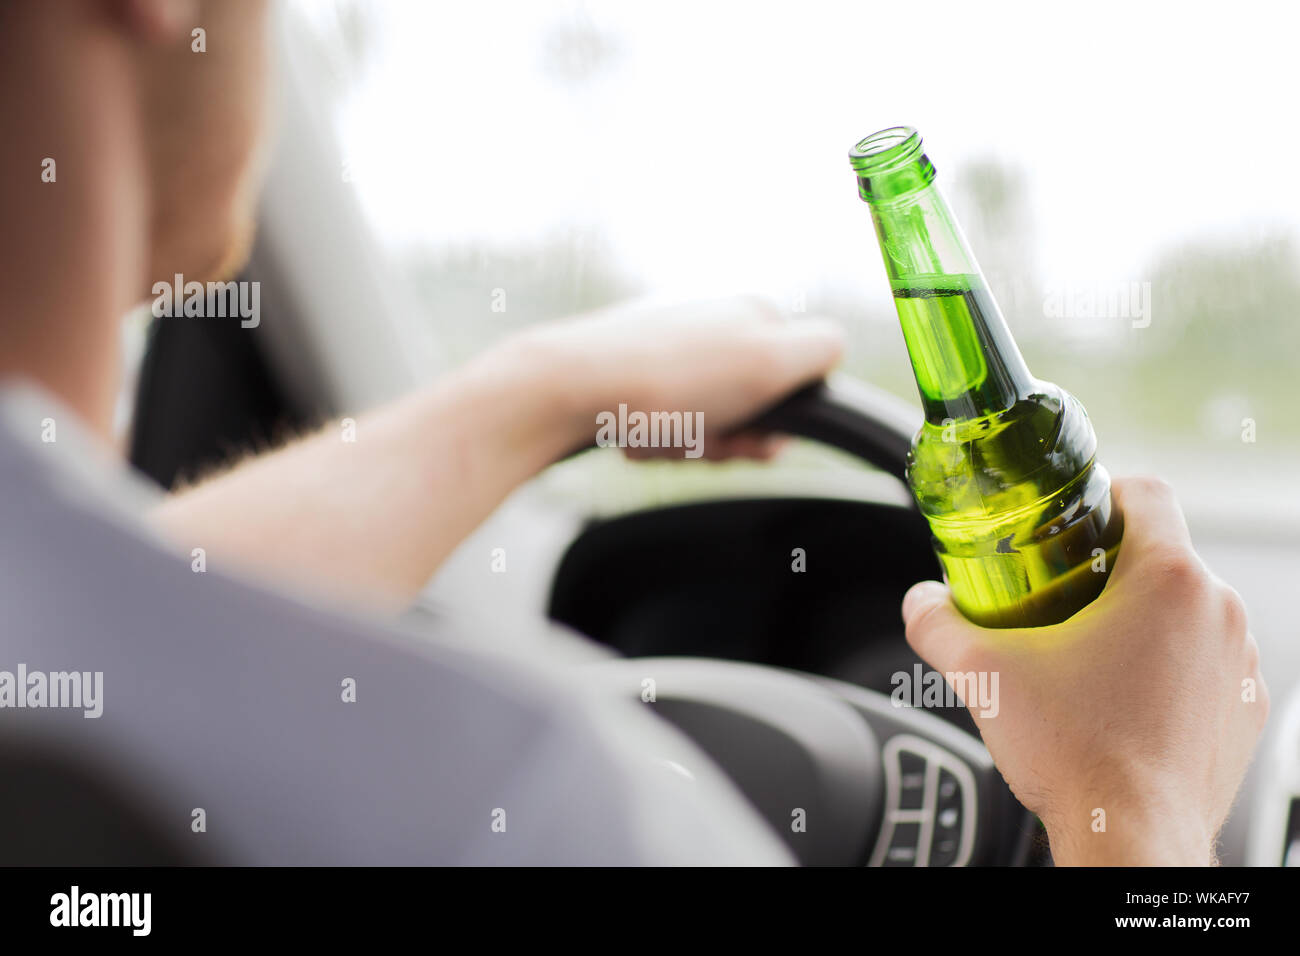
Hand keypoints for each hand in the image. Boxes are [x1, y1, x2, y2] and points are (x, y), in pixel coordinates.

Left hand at [501, 296, 844, 460]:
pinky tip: (631, 438)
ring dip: (689, 444)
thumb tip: (832, 352)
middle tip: (697, 437)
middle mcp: (715, 324)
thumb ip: (820, 350)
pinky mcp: (631, 375)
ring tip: (656, 437)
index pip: (801, 381)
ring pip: (707, 423)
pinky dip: (653, 442)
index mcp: (752, 314)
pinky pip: (663, 427)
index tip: (752, 433)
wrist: (562, 389)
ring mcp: (672, 348)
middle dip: (729, 437)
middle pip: (751, 408)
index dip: (781, 417)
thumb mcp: (767, 362)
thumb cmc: (662, 382)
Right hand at [900, 476, 1268, 865]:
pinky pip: (1206, 660)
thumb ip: (936, 623)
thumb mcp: (983, 673)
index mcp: (1168, 579)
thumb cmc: (1076, 756)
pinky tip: (1122, 694)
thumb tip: (920, 601)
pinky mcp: (1244, 707)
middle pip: (1163, 551)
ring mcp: (1240, 662)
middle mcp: (1218, 611)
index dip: (1100, 490)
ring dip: (1142, 616)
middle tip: (1057, 592)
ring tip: (1088, 650)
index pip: (1145, 490)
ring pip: (1187, 607)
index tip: (1070, 516)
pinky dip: (1169, 665)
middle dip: (1108, 564)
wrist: (1130, 839)